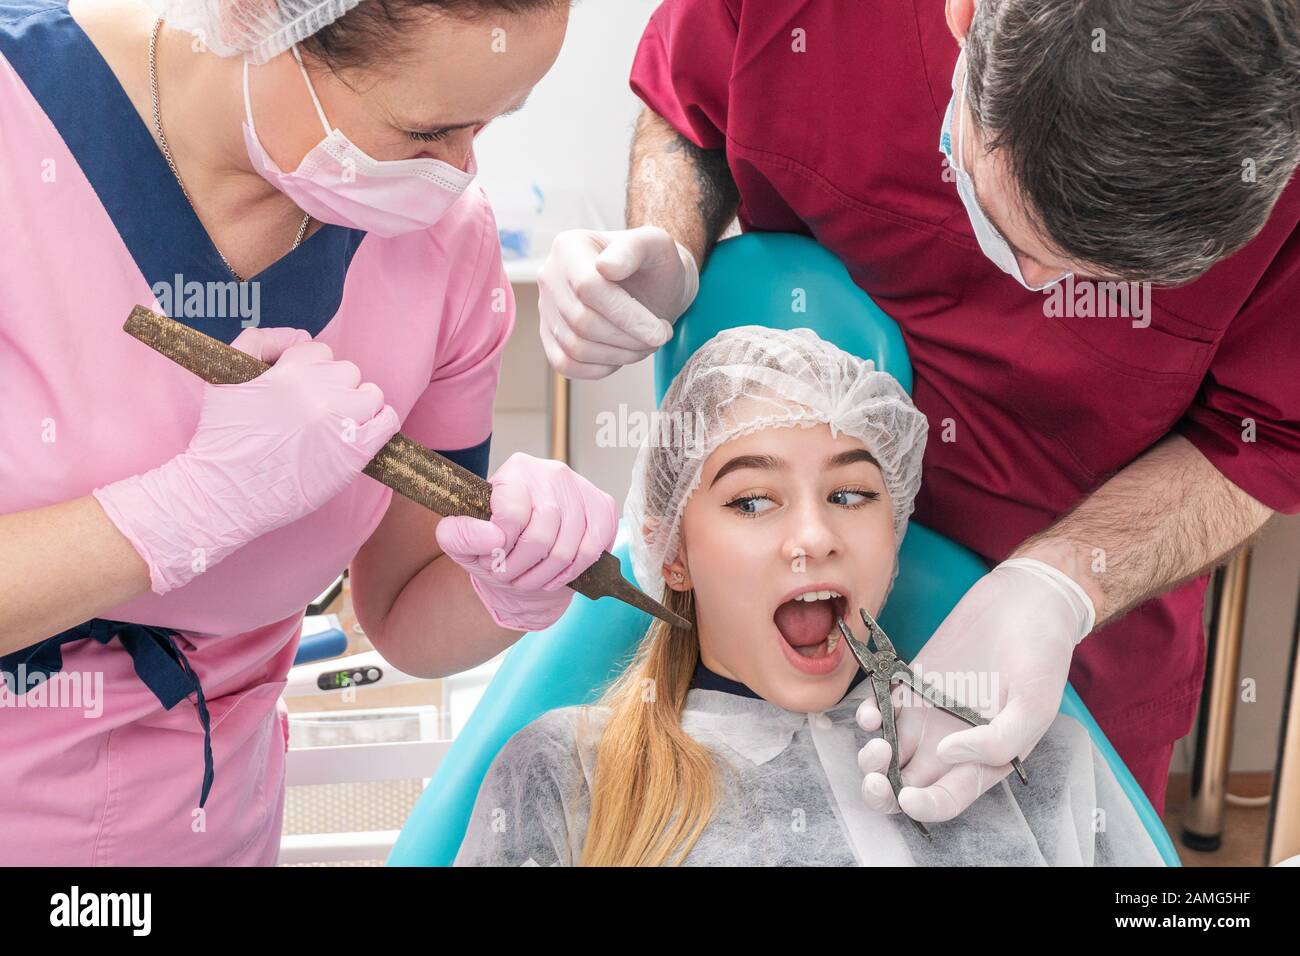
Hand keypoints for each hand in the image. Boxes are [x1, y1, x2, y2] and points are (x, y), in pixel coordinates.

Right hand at [93, 327, 398, 593]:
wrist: (225, 494)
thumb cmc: (223, 439)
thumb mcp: (225, 376)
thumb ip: (260, 342)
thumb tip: (303, 335)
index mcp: (288, 372)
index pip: (320, 352)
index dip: (311, 372)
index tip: (300, 392)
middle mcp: (318, 393)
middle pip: (347, 372)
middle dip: (333, 388)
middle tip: (312, 413)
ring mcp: (339, 422)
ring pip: (370, 395)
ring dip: (357, 406)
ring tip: (334, 425)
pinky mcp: (354, 452)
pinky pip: (387, 422)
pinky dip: (379, 423)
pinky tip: (360, 434)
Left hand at [435, 452, 618, 631]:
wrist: (525, 544)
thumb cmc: (492, 538)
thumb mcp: (458, 538)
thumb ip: (458, 535)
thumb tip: (492, 538)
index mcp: (516, 470)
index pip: (511, 515)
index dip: (500, 548)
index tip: (491, 558)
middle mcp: (552, 472)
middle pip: (541, 535)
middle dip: (520, 568)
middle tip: (507, 576)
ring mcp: (581, 488)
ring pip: (567, 548)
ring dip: (543, 576)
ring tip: (526, 581)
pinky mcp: (603, 506)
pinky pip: (592, 549)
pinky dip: (571, 572)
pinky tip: (553, 577)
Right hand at [538, 226, 699, 378]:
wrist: (655, 285)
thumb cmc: (657, 265)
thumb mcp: (656, 245)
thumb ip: (632, 249)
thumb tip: (605, 267)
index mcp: (569, 246)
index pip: (589, 288)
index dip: (627, 316)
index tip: (661, 331)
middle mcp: (550, 276)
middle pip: (581, 321)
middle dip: (627, 338)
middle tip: (658, 337)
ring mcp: (546, 308)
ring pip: (574, 347)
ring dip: (618, 355)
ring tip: (645, 344)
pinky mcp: (550, 336)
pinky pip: (565, 364)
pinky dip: (598, 368)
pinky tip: (622, 356)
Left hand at [855, 557, 1094, 822]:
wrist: (1025, 602)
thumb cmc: (1041, 656)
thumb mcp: (1036, 705)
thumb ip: (997, 740)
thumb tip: (947, 754)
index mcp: (984, 761)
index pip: (946, 800)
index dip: (923, 807)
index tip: (907, 796)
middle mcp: (951, 744)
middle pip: (906, 785)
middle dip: (884, 792)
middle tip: (878, 776)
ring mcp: (928, 715)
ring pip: (887, 754)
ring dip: (870, 758)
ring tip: (878, 739)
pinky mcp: (910, 685)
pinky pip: (880, 711)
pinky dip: (868, 718)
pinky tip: (873, 712)